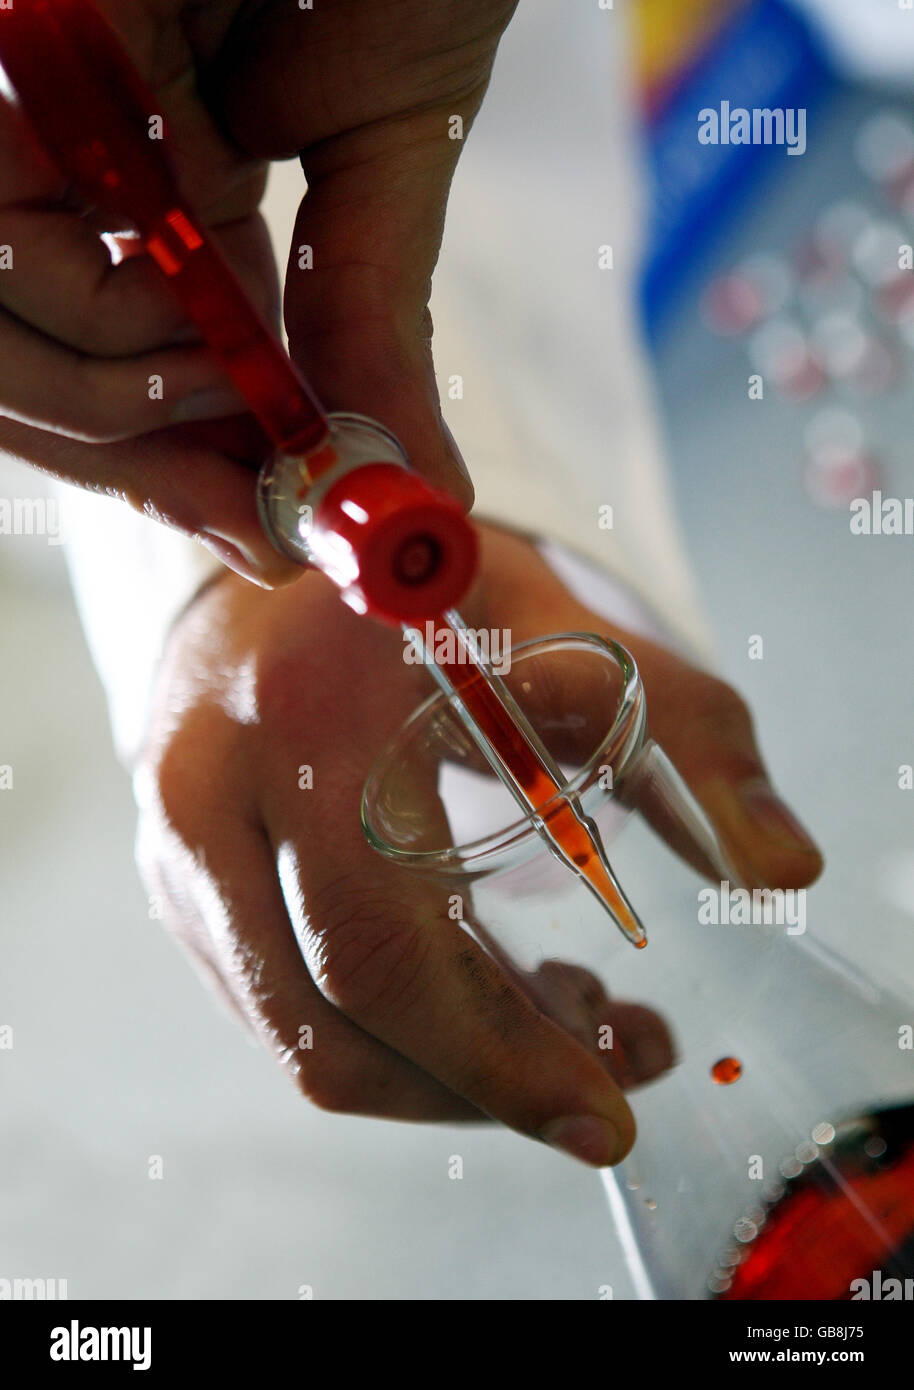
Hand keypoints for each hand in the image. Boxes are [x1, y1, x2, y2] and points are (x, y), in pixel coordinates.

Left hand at [0, 0, 509, 575]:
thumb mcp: (397, 151)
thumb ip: (375, 319)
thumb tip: (423, 488)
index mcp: (143, 174)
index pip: (115, 357)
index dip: (177, 468)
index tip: (261, 536)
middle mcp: (51, 143)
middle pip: (27, 368)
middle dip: (146, 461)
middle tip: (259, 508)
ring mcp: (8, 98)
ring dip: (128, 384)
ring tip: (229, 348)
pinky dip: (86, 291)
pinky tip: (189, 263)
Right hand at [135, 523, 822, 1167]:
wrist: (283, 554)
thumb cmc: (431, 588)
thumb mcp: (564, 623)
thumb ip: (682, 727)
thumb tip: (779, 862)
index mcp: (306, 711)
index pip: (382, 942)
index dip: (496, 1055)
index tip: (607, 1109)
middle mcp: (213, 792)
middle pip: (334, 1024)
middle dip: (487, 1084)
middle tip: (609, 1080)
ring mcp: (178, 849)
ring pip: (305, 1040)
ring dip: (447, 1074)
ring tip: (565, 1021)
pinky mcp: (180, 887)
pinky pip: (286, 1009)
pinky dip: (397, 1038)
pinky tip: (484, 996)